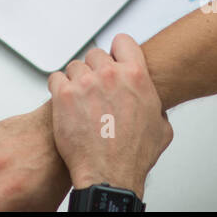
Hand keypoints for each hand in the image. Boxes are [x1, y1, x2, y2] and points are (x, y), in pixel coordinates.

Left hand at [47, 34, 171, 197]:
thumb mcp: (161, 128)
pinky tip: (66, 103)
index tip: (113, 58)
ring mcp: (85, 83)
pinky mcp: (64, 95)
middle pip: (95, 54)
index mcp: (136, 76)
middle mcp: (110, 75)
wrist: (109, 175)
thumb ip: (155, 107)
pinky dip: (58, 88)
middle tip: (95, 89)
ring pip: (74, 66)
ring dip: (76, 80)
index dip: (116, 51)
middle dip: (94, 69)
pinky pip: (55, 78)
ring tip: (80, 101)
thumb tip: (153, 106)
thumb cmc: (132, 156)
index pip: (122, 41)